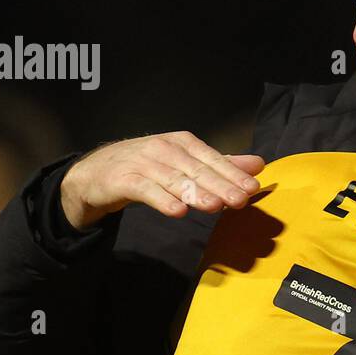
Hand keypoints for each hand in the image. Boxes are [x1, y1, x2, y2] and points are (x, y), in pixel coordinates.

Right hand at [60, 131, 265, 229]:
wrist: (97, 172)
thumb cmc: (148, 167)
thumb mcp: (185, 162)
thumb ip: (220, 165)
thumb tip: (257, 164)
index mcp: (183, 143)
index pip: (212, 159)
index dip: (233, 173)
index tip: (253, 188)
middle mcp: (164, 148)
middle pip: (197, 170)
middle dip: (220, 185)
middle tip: (241, 200)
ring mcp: (143, 163)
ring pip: (174, 180)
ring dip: (195, 193)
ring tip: (215, 206)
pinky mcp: (123, 180)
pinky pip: (146, 190)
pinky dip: (162, 200)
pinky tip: (178, 211)